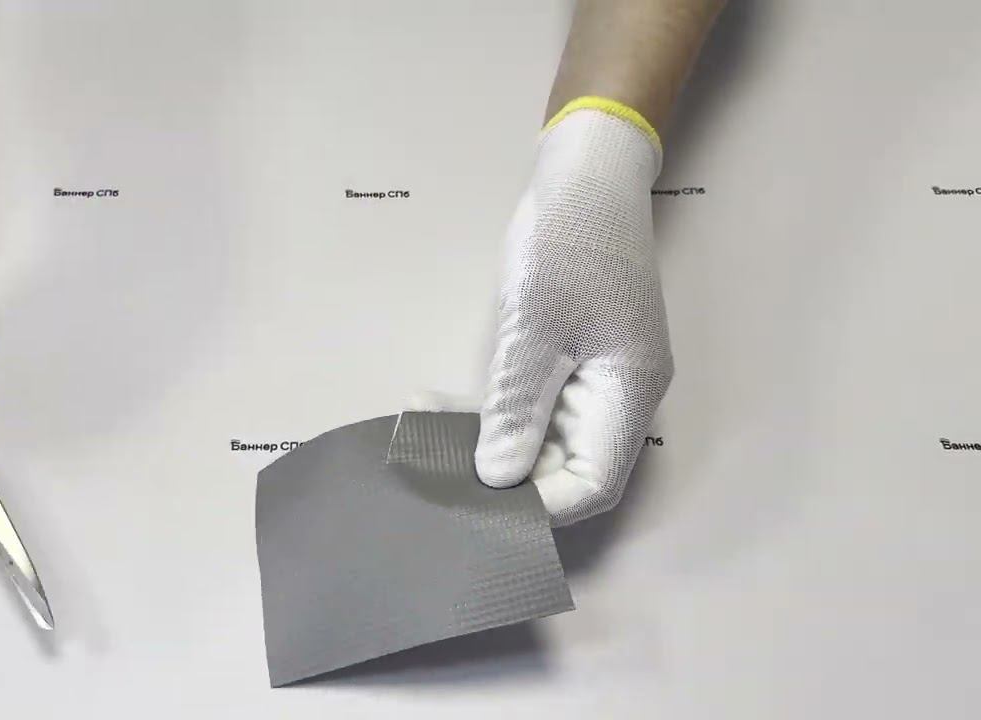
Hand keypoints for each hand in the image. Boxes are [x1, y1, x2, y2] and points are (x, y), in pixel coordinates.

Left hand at [476, 104, 672, 526]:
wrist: (584, 171)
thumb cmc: (567, 240)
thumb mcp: (534, 325)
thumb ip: (516, 406)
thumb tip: (496, 478)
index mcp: (628, 393)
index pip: (592, 484)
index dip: (538, 506)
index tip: (475, 504)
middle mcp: (617, 395)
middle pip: (567, 468)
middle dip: (504, 477)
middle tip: (436, 472)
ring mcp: (594, 376)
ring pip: (543, 439)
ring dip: (488, 443)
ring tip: (427, 435)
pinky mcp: (568, 357)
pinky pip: (532, 404)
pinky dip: (490, 411)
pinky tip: (439, 406)